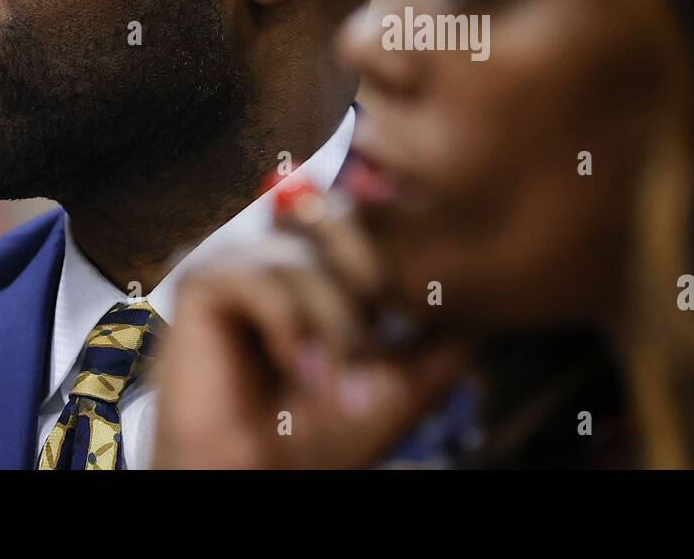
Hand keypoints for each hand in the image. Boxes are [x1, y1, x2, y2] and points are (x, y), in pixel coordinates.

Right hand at [153, 189, 469, 468]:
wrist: (267, 479)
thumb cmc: (330, 433)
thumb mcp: (412, 376)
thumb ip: (448, 330)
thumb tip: (490, 289)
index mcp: (328, 264)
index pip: (369, 215)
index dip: (395, 245)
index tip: (413, 296)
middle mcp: (285, 252)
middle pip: (341, 218)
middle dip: (370, 280)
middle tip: (370, 347)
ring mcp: (244, 262)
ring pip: (307, 256)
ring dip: (333, 323)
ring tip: (330, 378)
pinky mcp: (203, 282)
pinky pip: (261, 275)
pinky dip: (287, 324)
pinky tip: (293, 366)